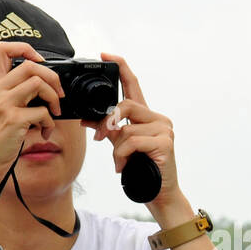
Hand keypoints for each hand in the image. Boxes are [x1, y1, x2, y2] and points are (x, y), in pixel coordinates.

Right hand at [0, 41, 65, 180]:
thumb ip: (11, 93)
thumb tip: (42, 85)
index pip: (2, 48)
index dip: (25, 48)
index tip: (40, 61)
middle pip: (30, 66)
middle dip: (52, 77)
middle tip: (58, 94)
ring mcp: (4, 105)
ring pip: (39, 83)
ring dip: (54, 98)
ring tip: (54, 112)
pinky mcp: (14, 121)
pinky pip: (43, 112)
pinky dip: (50, 123)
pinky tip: (44, 131)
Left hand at [87, 52, 185, 220]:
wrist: (159, 195)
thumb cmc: (142, 171)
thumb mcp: (120, 147)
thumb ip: (107, 130)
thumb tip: (85, 119)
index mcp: (147, 117)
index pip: (133, 85)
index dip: (121, 68)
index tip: (105, 54)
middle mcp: (158, 119)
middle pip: (127, 105)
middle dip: (108, 122)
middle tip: (98, 137)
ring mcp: (164, 130)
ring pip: (127, 128)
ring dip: (116, 148)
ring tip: (120, 162)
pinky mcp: (165, 143)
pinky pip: (132, 142)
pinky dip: (121, 156)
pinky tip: (122, 167)